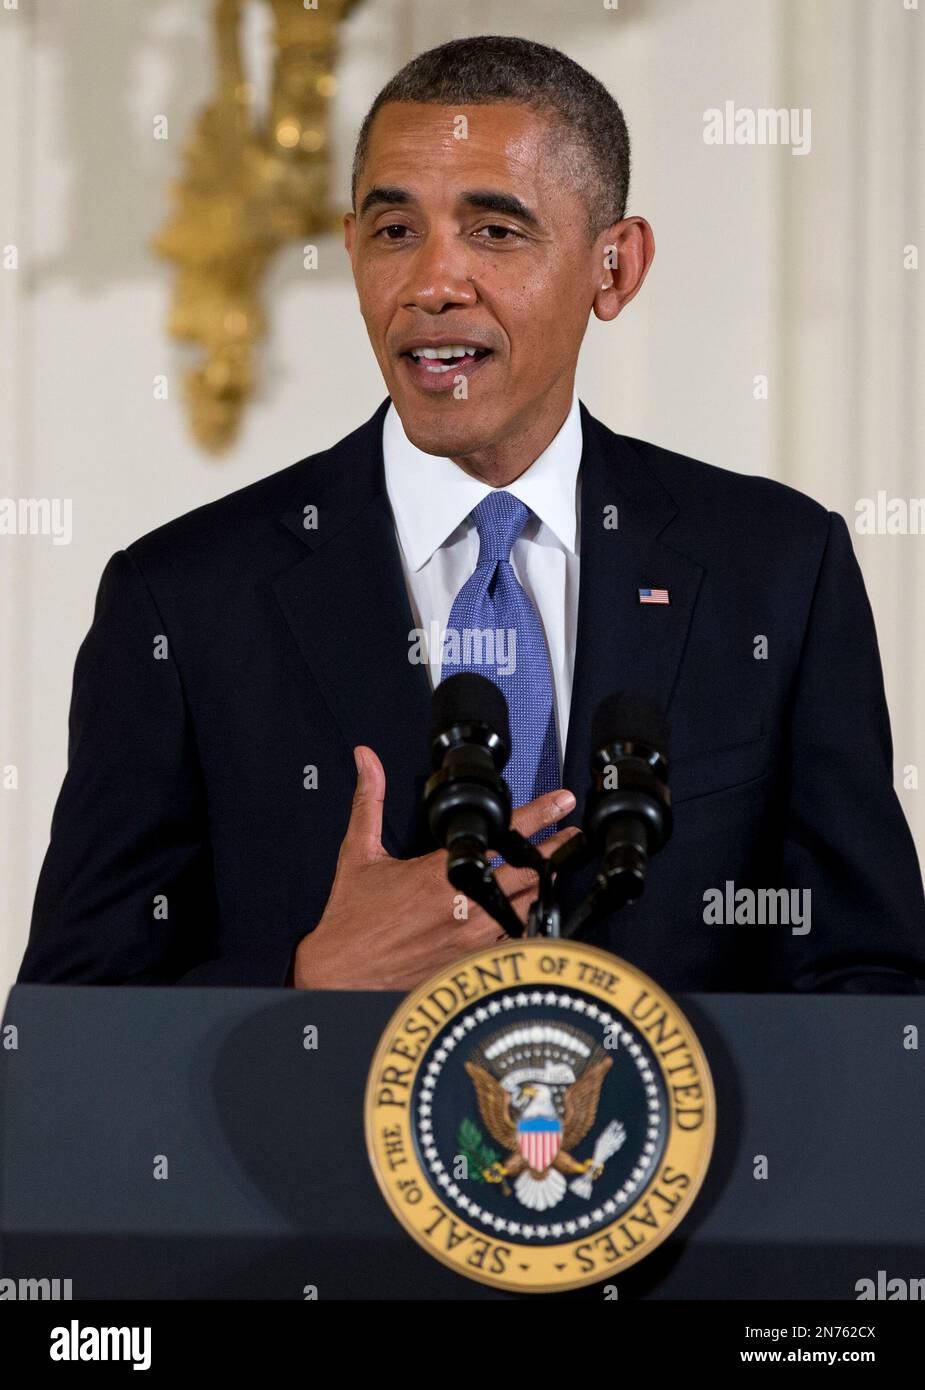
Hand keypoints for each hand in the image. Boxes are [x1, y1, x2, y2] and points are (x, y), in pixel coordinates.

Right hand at [292, 745, 576, 990]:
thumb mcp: (357, 853)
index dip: (538, 816)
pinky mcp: (472, 961)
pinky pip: (516, 939)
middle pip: (529, 873)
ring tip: (564, 868)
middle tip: (574, 835)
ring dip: (547, 885)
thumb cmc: (350, 921)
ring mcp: (472, 936)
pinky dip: (530, 923)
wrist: (341, 975)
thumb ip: (369, 801)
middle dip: (556, 851)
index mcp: (438, 872)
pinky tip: (540, 913)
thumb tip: (366, 760)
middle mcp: (462, 904)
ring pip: (529, 906)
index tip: (560, 803)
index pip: (501, 836)